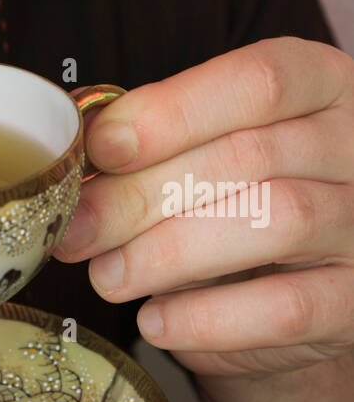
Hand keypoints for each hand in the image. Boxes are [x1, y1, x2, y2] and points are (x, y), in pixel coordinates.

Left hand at [59, 37, 353, 376]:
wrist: (309, 273)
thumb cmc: (246, 186)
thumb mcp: (214, 139)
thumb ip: (158, 136)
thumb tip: (79, 158)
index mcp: (324, 82)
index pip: (258, 81)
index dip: (172, 112)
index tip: (102, 148)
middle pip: (251, 157)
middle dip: (145, 195)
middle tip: (78, 229)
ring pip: (275, 224)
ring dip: (170, 254)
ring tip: (108, 275)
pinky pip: (289, 310)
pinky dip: (209, 319)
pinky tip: (155, 320)